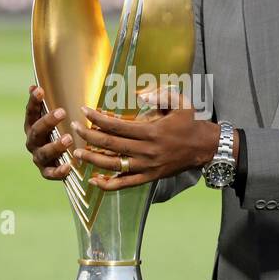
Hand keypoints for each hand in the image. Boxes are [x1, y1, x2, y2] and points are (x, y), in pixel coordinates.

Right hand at [24, 84, 74, 180]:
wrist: (58, 161)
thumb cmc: (56, 133)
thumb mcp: (54, 118)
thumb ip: (48, 104)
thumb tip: (35, 84)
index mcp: (32, 126)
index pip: (30, 112)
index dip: (33, 101)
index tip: (39, 90)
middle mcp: (33, 141)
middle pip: (37, 131)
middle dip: (48, 121)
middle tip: (62, 112)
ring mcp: (39, 157)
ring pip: (44, 152)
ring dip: (55, 145)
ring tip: (68, 138)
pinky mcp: (46, 172)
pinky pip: (51, 173)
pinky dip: (59, 171)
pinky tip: (68, 166)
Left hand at [69, 87, 220, 190]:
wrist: (204, 147)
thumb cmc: (190, 122)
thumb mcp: (179, 101)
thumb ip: (159, 95)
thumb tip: (139, 95)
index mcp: (152, 131)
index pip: (118, 126)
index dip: (98, 118)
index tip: (84, 111)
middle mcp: (147, 150)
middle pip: (111, 145)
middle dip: (89, 136)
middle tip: (73, 128)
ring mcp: (147, 166)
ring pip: (114, 166)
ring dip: (93, 160)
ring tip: (77, 153)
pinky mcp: (149, 177)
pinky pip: (125, 184)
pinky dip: (108, 185)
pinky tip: (93, 181)